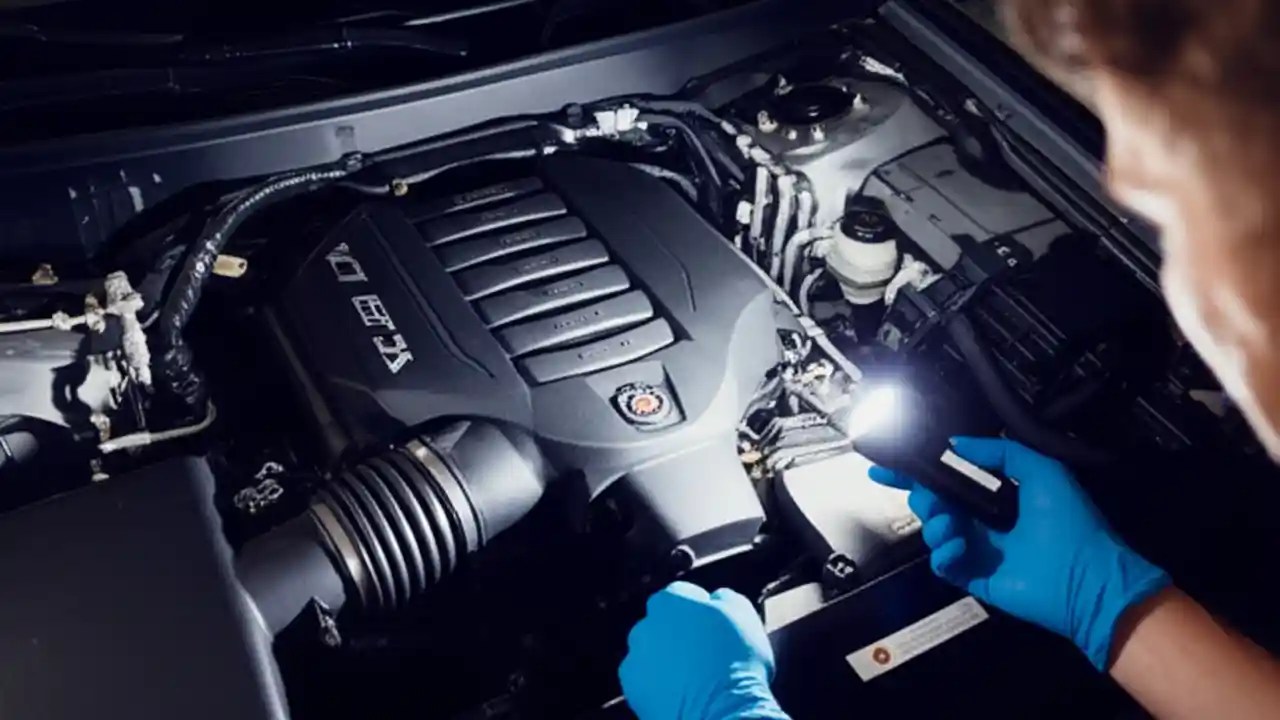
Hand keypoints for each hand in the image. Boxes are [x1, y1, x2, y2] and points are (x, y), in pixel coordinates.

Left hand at [619, 581, 789, 719]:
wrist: (719, 714)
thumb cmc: (736, 661)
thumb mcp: (744, 616)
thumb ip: (725, 598)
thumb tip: (716, 598)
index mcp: (671, 600)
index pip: (684, 595)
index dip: (702, 611)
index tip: (716, 628)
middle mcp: (645, 624)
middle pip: (663, 624)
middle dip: (679, 634)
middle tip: (705, 654)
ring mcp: (634, 657)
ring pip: (652, 652)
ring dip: (667, 659)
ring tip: (694, 678)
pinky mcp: (632, 688)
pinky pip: (645, 680)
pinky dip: (658, 684)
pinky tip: (681, 693)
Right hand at [868, 437, 1169, 669]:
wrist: (1086, 578)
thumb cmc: (1069, 521)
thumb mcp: (1042, 469)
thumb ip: (1000, 450)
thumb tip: (955, 443)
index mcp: (997, 496)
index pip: (949, 481)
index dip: (916, 474)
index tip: (884, 468)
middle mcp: (983, 522)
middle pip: (933, 505)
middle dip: (924, 497)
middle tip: (933, 500)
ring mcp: (976, 551)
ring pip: (934, 532)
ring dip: (936, 524)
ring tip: (954, 527)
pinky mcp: (972, 577)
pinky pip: (942, 564)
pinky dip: (943, 553)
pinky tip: (959, 547)